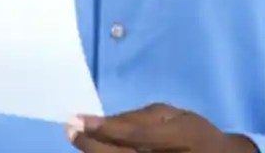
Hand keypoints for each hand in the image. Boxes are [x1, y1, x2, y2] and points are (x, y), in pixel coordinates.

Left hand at [67, 104, 257, 151]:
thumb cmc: (194, 133)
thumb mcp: (171, 116)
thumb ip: (139, 119)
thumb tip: (103, 121)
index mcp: (170, 139)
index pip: (130, 135)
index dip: (100, 128)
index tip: (74, 119)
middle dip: (89, 144)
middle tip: (69, 129)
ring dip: (93, 152)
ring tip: (78, 139)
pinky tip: (94, 149)